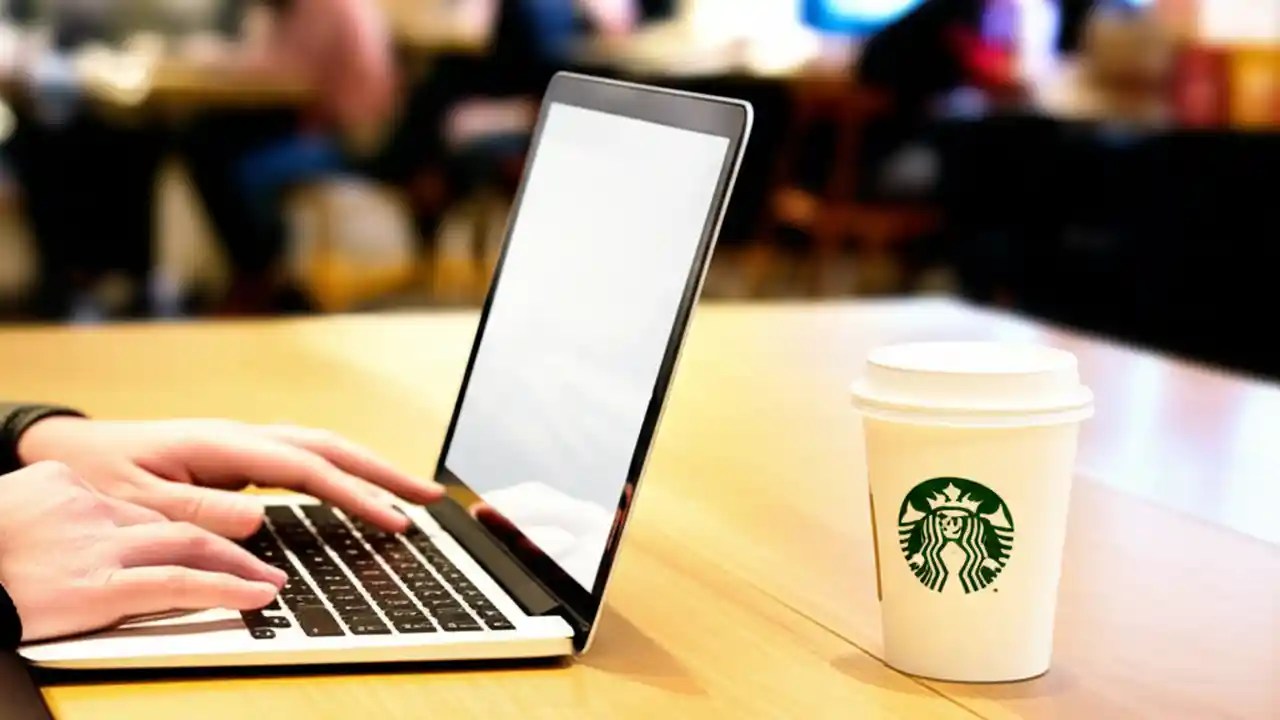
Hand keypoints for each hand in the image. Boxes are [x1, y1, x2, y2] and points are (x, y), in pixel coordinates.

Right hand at [0, 462, 284, 641]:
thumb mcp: (13, 510)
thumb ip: (53, 517)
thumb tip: (74, 537)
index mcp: (67, 487)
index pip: (139, 509)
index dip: (180, 531)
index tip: (208, 544)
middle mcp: (90, 509)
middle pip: (173, 522)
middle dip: (224, 545)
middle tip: (261, 562)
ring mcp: (96, 546)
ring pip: (187, 546)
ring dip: (237, 567)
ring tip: (269, 584)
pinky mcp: (96, 586)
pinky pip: (177, 584)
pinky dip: (223, 589)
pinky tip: (254, 598)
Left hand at [17, 418, 442, 538]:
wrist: (77, 449)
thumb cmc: (103, 476)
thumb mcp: (139, 502)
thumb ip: (197, 509)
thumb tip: (260, 518)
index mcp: (224, 443)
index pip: (307, 468)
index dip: (355, 494)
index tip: (393, 519)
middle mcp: (244, 435)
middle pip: (330, 446)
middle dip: (385, 471)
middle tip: (432, 497)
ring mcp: (247, 441)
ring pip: (323, 447)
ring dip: (371, 468)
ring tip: (412, 493)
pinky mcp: (244, 453)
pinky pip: (307, 457)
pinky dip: (343, 469)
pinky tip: (359, 486)